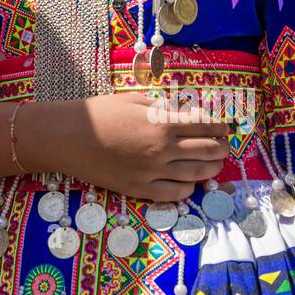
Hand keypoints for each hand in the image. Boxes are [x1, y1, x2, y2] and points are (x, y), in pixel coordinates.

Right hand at [58, 91, 229, 202]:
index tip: (225, 127)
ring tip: (216, 164)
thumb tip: (189, 115)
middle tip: (225, 146)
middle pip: (206, 151)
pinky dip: (189, 188)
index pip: (204, 126)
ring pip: (196, 174)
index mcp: (162, 123)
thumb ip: (165, 108)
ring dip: (212, 168)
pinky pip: (175, 194)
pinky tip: (191, 182)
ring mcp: (153, 172)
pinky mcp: (140, 189)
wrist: (69, 137)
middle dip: (221, 148)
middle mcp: (163, 150)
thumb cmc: (100, 112)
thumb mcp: (135, 100)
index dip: (219, 127)